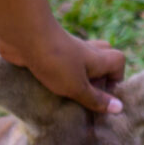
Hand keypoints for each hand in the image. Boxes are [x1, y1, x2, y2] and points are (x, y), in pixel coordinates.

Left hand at [0, 24, 126, 113]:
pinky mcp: (48, 52)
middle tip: (84, 97)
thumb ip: (96, 99)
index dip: (115, 80)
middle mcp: (85, 51)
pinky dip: (57, 76)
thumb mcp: (78, 87)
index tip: (102, 98)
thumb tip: (119, 108)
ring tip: (66, 98)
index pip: (118, 63)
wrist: (24, 36)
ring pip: (78, 64)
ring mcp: (66, 50)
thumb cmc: (56, 62)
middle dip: (96, 80)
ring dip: (75, 79)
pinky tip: (48, 90)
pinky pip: (59, 65)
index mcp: (98, 58)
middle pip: (100, 61)